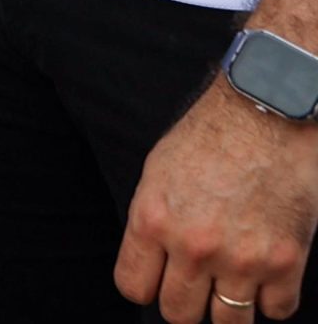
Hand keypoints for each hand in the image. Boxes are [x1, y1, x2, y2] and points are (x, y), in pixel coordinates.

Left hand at [118, 79, 317, 319]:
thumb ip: (152, 223)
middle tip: (197, 285)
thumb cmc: (210, 138)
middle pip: (178, 313)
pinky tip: (267, 278)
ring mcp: (242, 259)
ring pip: (228, 323)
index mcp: (153, 221)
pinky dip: (272, 301)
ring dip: (228, 310)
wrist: (266, 115)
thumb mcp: (158, 174)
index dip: (146, 287)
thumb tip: (152, 263)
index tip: (158, 280)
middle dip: (185, 303)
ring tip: (231, 287)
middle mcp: (194, 246)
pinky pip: (277, 312)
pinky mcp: (286, 262)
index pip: (133, 287)